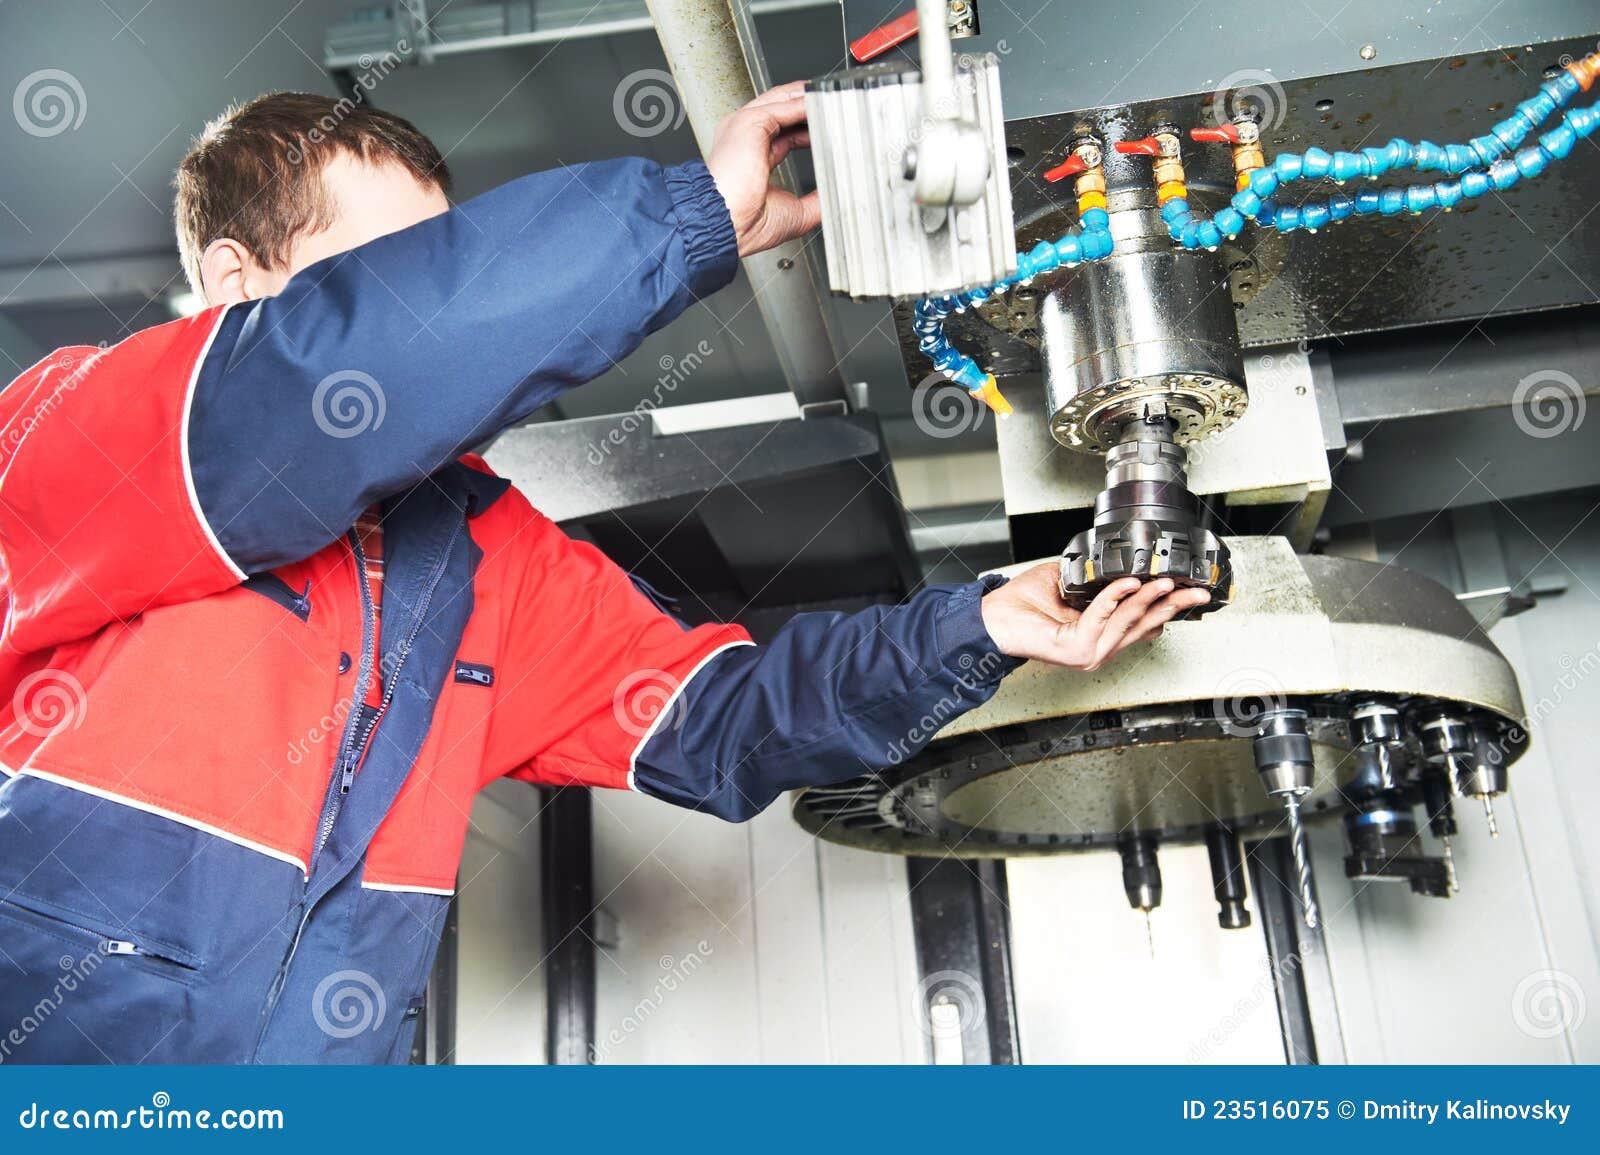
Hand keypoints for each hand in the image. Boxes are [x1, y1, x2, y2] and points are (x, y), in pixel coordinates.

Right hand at [706, 80, 819, 256]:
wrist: (725, 224)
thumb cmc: (743, 224)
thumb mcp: (795, 213)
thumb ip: (816, 200)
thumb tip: (835, 195)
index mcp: (750, 160)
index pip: (783, 135)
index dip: (807, 131)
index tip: (828, 133)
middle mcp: (744, 140)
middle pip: (782, 113)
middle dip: (808, 109)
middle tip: (836, 110)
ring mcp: (745, 128)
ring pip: (781, 101)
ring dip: (808, 99)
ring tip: (833, 98)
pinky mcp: (749, 121)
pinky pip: (783, 104)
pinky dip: (805, 103)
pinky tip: (823, 102)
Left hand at [980, 564, 1210, 670]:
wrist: (993, 617)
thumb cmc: (1022, 603)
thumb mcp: (1071, 584)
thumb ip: (1098, 579)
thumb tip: (1122, 566)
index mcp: (1100, 635)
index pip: (1143, 624)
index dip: (1168, 607)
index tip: (1188, 591)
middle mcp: (1098, 648)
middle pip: (1145, 625)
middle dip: (1173, 605)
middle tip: (1196, 591)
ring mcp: (1089, 652)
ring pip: (1128, 621)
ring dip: (1149, 597)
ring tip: (1166, 580)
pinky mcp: (1076, 649)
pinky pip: (1102, 617)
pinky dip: (1116, 597)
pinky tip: (1128, 582)